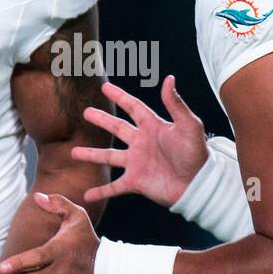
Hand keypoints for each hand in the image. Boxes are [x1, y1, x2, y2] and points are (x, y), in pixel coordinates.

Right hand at [70, 76, 207, 206]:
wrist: (198, 184)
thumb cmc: (197, 154)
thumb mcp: (188, 126)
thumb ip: (175, 104)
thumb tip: (169, 78)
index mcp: (153, 127)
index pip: (133, 107)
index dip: (120, 96)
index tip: (105, 87)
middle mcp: (142, 143)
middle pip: (117, 128)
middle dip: (101, 121)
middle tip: (86, 113)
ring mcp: (137, 163)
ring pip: (109, 158)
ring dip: (92, 155)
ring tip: (74, 153)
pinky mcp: (136, 182)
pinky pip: (114, 187)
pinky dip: (101, 191)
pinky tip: (87, 195)